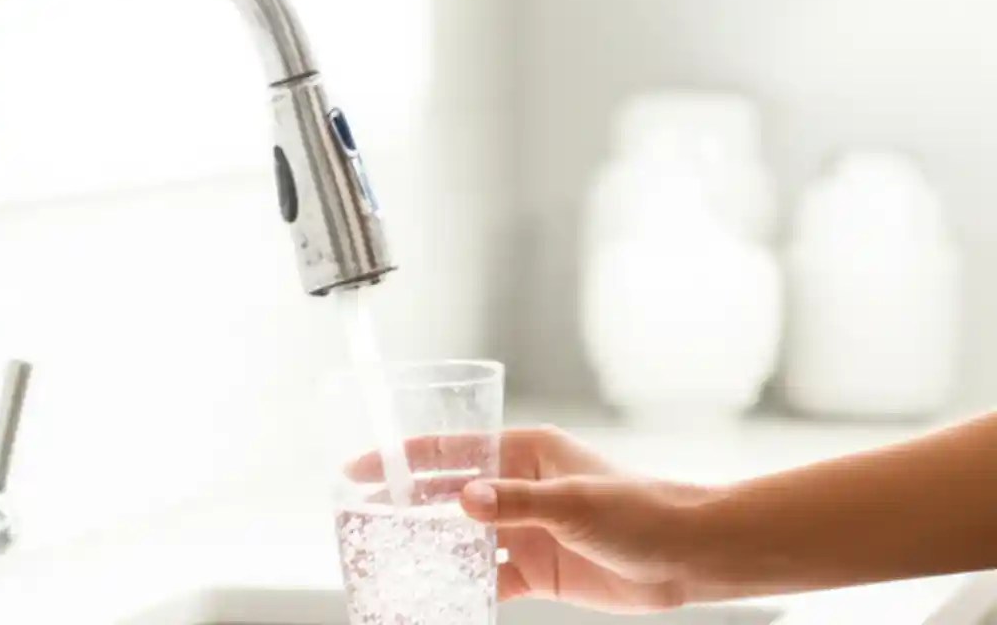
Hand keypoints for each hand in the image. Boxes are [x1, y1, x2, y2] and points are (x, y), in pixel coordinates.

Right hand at [347, 427, 716, 612]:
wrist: (686, 555)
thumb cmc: (639, 509)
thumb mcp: (573, 501)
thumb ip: (516, 501)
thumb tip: (461, 499)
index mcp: (525, 452)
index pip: (451, 450)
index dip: (403, 457)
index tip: (361, 467)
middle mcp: (519, 487)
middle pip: (448, 494)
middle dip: (405, 504)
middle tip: (360, 518)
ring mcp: (525, 529)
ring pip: (463, 538)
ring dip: (430, 547)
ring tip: (387, 559)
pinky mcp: (537, 568)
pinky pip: (488, 577)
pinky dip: (464, 586)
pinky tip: (435, 596)